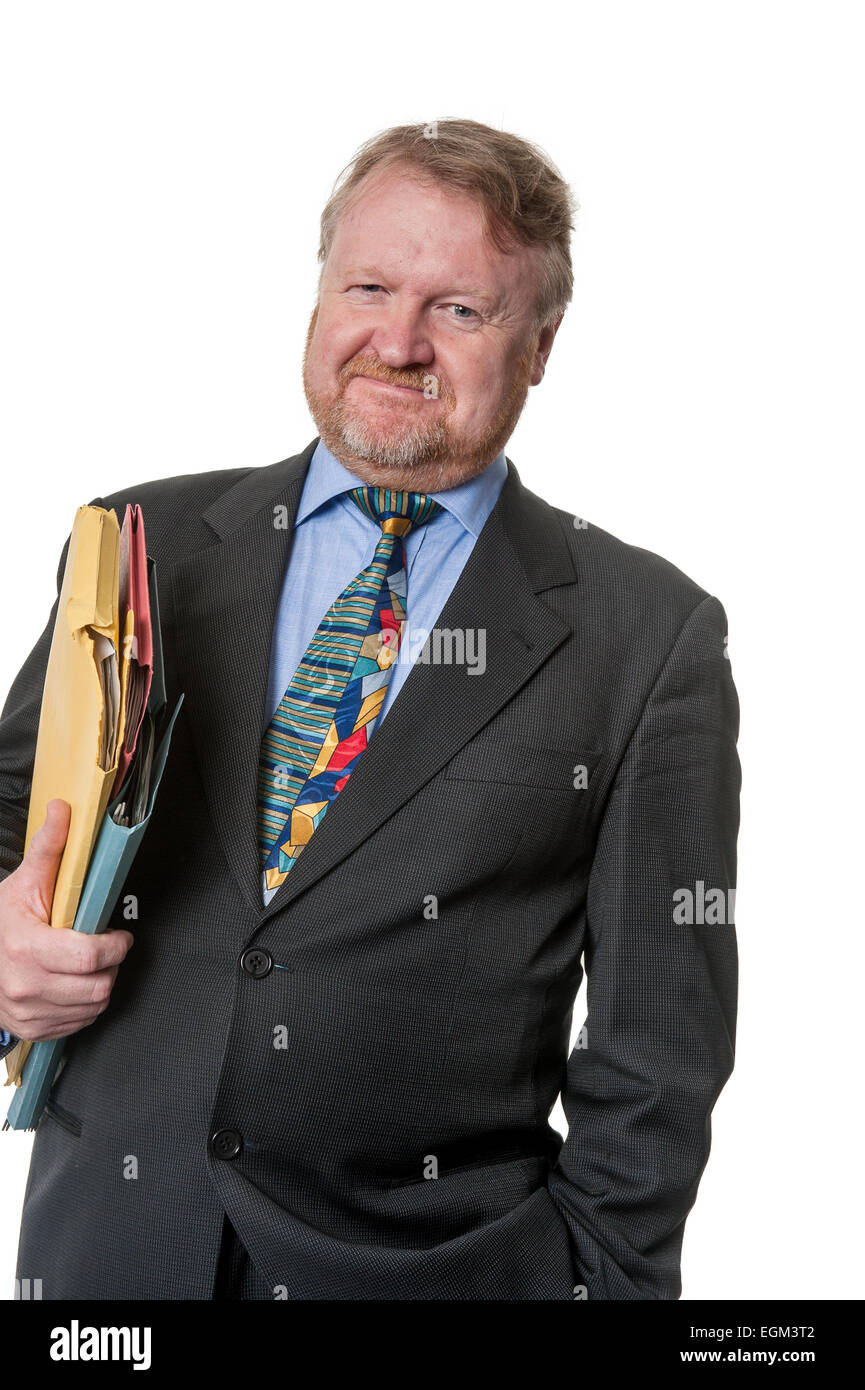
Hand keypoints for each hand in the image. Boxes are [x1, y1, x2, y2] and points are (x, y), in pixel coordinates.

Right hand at [0, 799, 134, 1040]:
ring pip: (93, 1006)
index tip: (119, 936)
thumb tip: (63, 810)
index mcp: (27, 948)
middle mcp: (26, 985)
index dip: (115, 946)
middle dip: (111, 965)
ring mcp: (28, 1012)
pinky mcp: (33, 1029)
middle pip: (98, 986)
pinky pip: (79, 1023)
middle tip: (106, 949)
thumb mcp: (23, 884)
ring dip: (100, 985)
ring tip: (89, 965)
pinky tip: (74, 984)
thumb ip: (49, 848)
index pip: (89, 957)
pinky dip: (85, 1005)